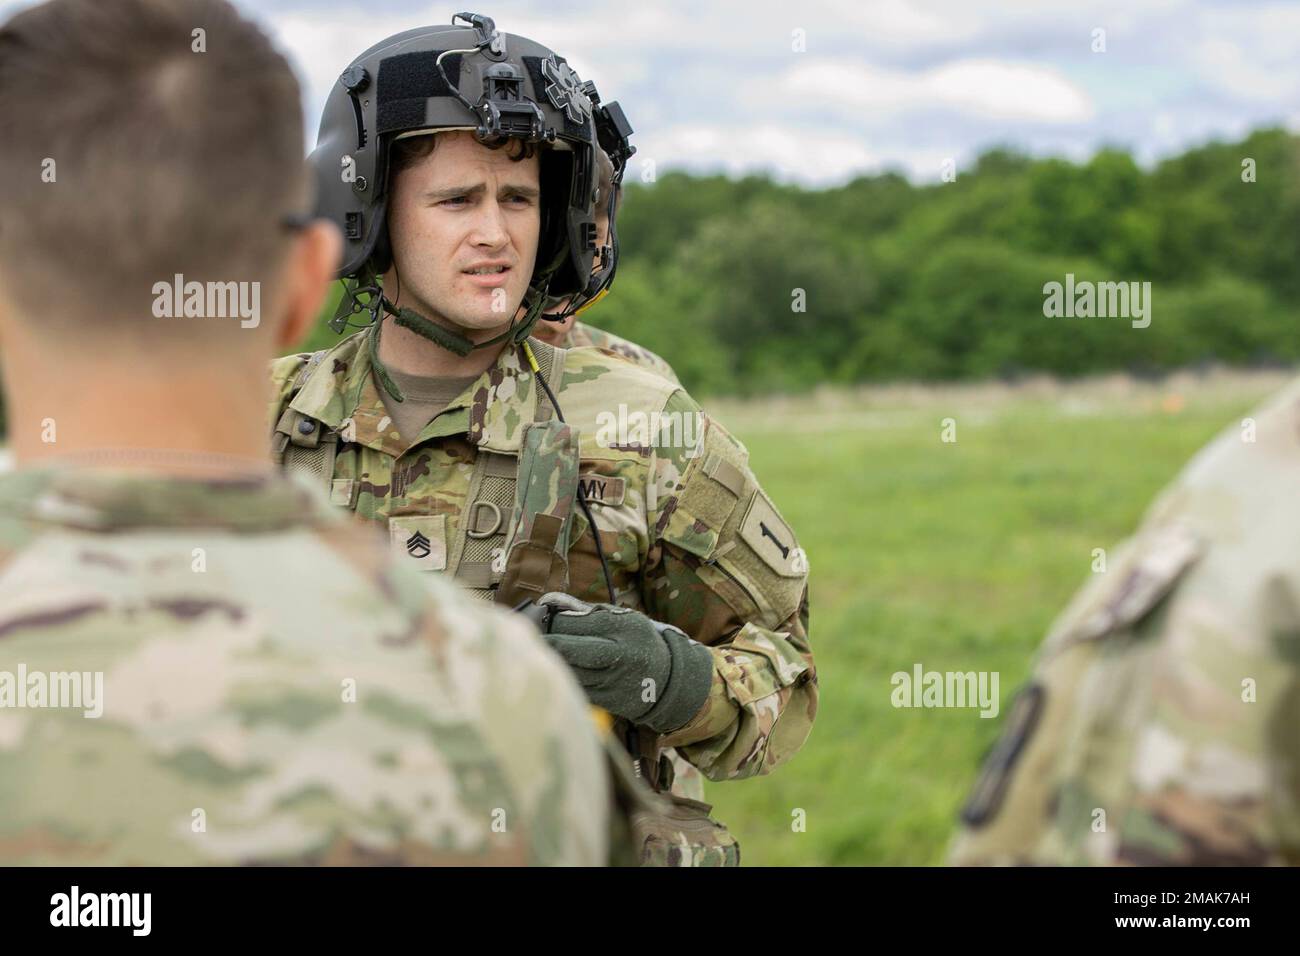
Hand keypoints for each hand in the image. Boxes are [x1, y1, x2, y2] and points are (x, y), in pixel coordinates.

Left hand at [535, 592, 714, 733]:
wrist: (668, 679)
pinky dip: (565, 681)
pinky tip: (562, 674)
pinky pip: (576, 689)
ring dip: (553, 664)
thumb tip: (548, 602)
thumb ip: (587, 611)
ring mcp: (612, 680)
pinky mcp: (607, 701)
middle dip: (549, 644)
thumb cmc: (638, 642)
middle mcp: (619, 653)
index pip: (577, 622)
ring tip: (546, 656)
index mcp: (623, 626)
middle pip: (569, 649)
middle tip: (537, 640)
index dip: (554, 622)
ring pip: (569, 672)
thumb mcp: (623, 618)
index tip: (541, 621)